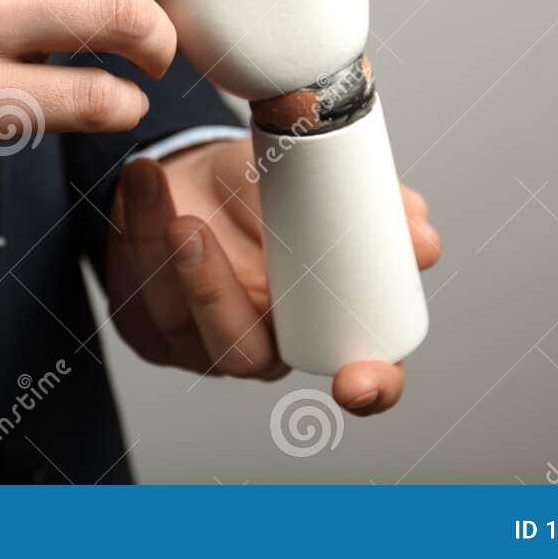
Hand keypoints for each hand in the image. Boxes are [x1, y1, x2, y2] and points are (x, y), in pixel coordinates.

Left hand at [106, 138, 440, 414]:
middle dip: (213, 294)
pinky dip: (135, 227)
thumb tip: (422, 237)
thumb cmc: (269, 192)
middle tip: (191, 233)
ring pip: (177, 314)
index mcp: (325, 323)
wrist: (203, 172)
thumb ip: (373, 207)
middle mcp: (264, 343)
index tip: (357, 382)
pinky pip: (137, 288)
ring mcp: (200, 341)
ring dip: (158, 247)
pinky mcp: (149, 325)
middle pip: (244, 350)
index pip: (363, 377)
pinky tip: (143, 180)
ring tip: (159, 183)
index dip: (369, 386)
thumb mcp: (322, 185)